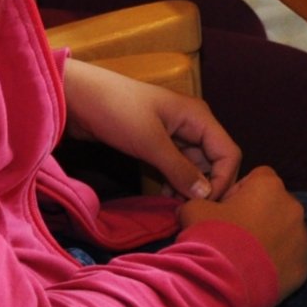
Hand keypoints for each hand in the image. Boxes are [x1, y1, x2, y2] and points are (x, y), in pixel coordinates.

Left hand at [62, 58, 241, 200]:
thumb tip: (206, 195)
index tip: (204, 205)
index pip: (228, 153)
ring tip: (173, 206)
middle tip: (186, 210)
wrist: (78, 96)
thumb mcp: (150, 143)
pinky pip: (176, 165)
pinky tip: (163, 195)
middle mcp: (193, 124)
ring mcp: (174, 133)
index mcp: (199, 117)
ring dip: (188, 186)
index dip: (222, 180)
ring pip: (194, 165)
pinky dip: (173, 181)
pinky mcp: (157, 142)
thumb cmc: (117, 111)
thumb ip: (180, 169)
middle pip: (214, 161)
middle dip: (205, 186)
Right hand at [178, 167, 306, 301]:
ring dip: (271, 239)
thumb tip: (195, 205)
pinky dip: (278, 264)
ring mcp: (301, 237)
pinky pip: (291, 259)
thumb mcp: (194, 210)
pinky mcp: (304, 266)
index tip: (226, 210)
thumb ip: (199, 201)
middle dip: (259, 216)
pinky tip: (257, 273)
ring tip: (246, 257)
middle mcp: (293, 207)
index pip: (258, 178)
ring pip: (287, 232)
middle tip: (235, 236)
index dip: (240, 192)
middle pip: (276, 205)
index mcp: (270, 186)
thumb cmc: (211, 237)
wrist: (222, 282)